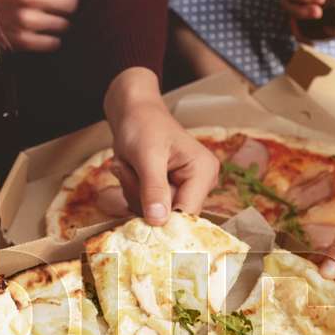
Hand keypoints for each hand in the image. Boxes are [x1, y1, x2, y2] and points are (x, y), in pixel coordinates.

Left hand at [106, 68, 220, 224]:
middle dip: (143, 198)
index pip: (188, 214)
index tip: (139, 208)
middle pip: (170, 216)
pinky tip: (133, 174)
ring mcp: (186, 190)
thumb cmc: (143, 125)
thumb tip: (158, 222)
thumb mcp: (147, 155)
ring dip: (135, 194)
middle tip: (130, 172)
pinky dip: (134, 194)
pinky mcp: (171, 193)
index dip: (162, 218)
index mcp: (204, 172)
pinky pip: (149, 209)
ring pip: (156, 214)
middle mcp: (201, 185)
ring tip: (131, 168)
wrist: (133, 113)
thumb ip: (153, 188)